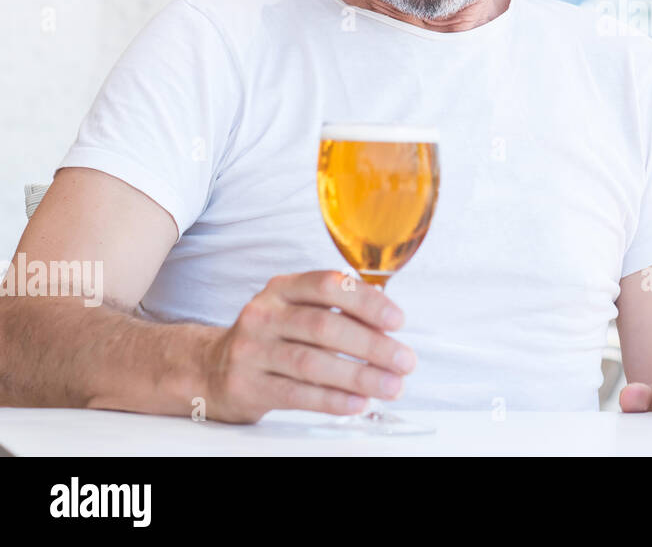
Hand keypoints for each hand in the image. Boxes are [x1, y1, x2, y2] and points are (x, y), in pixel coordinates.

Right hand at [203, 270, 415, 422]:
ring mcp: (252, 351)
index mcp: (283, 288)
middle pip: (325, 327)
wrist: (211, 370)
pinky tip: (358, 403)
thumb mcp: (297, 311)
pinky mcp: (247, 386)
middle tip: (404, 361)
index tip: (397, 321)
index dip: (367, 302)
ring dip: (359, 376)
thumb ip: (338, 312)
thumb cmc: (272, 338)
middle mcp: (264, 315)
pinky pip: (297, 394)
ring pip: (312, 363)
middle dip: (372, 345)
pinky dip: (332, 400)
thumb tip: (390, 328)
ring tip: (391, 386)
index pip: (329, 285)